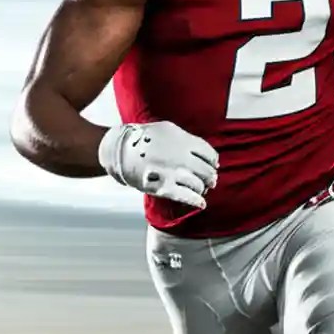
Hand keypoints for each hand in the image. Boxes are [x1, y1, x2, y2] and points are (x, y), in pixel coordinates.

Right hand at [98, 121, 219, 208]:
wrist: (120, 149)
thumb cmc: (146, 139)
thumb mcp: (168, 130)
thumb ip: (189, 141)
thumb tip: (212, 158)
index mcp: (183, 141)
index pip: (210, 155)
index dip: (213, 162)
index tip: (213, 166)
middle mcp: (180, 156)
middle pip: (207, 171)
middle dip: (210, 178)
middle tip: (210, 181)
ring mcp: (172, 172)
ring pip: (198, 185)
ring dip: (201, 189)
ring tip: (199, 190)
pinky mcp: (162, 187)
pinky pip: (186, 197)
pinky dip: (197, 201)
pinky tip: (201, 203)